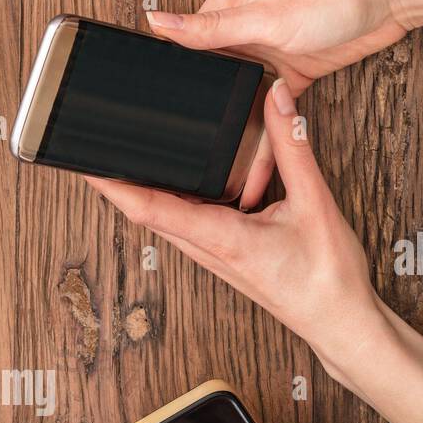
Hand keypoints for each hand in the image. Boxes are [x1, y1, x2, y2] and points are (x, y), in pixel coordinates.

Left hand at [86, 85, 422, 422]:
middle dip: (117, 178)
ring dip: (144, 187)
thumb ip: (293, 147)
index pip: (149, 208)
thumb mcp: (313, 203)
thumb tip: (276, 100)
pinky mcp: (222, 254)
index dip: (113, 184)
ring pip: (165, 216)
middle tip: (96, 143)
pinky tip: (180, 176)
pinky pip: (187, 221)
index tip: (85, 162)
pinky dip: (174, 196)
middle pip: (145, 210)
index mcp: (221, 237)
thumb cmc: (326, 277)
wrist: (337, 321)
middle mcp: (207, 248)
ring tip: (127, 151)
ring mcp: (212, 254)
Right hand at [143, 0, 422, 203]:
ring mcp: (264, 63)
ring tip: (233, 185)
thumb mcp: (263, 18)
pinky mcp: (288, 81)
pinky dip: (267, 143)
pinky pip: (270, 119)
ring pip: (241, 113)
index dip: (172, 96)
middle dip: (207, 134)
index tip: (160, 130)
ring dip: (239, 146)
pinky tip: (260, 167)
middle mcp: (240, 41)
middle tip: (197, 173)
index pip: (184, 60)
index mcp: (223, 19)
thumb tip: (157, 21)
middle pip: (212, 96)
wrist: (386, 0)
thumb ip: (209, 29)